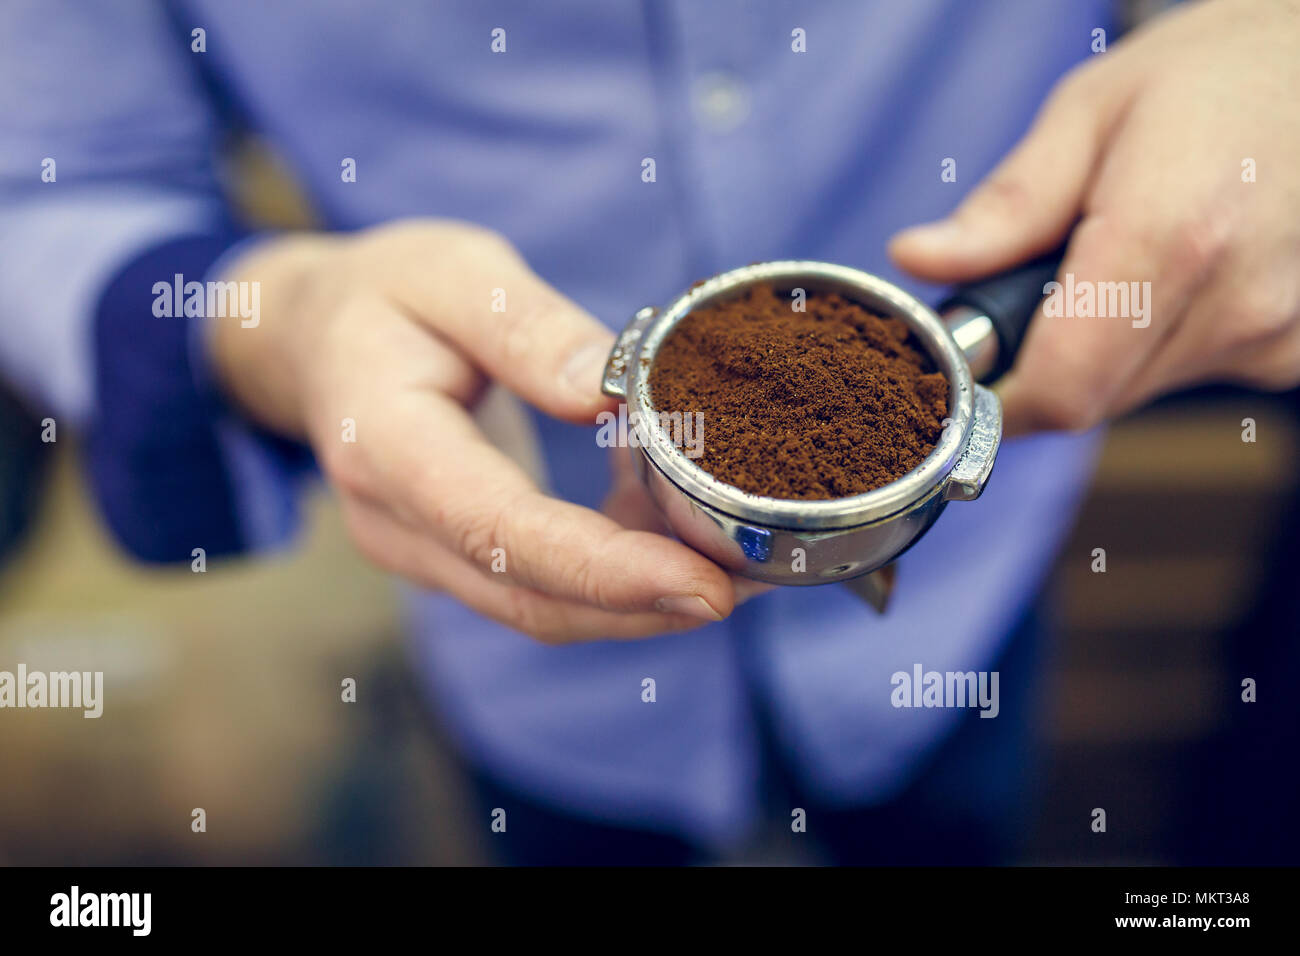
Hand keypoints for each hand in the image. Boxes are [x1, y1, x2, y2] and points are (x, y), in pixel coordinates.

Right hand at [209, 220, 741, 641]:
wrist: (314, 337)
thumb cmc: (385, 294)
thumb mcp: (452, 272)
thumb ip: (525, 328)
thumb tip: (609, 393)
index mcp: (387, 444)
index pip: (500, 530)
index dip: (603, 569)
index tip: (701, 584)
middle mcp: (394, 521)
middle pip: (526, 596)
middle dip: (639, 606)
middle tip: (743, 589)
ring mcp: (417, 549)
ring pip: (535, 607)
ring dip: (632, 602)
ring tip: (725, 567)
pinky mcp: (449, 554)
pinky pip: (534, 586)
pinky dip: (608, 576)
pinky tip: (669, 537)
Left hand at [889, 0, 1299, 434]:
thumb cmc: (1216, 73)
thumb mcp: (1091, 110)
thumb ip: (1006, 206)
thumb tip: (918, 261)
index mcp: (1173, 237)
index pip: (1061, 392)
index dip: (997, 398)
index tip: (966, 371)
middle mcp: (1235, 303)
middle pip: (1090, 398)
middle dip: (1042, 359)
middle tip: (1041, 281)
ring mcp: (1274, 335)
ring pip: (1134, 391)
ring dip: (1100, 348)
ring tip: (1119, 257)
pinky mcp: (1291, 352)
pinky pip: (1185, 374)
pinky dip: (1155, 339)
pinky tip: (1176, 272)